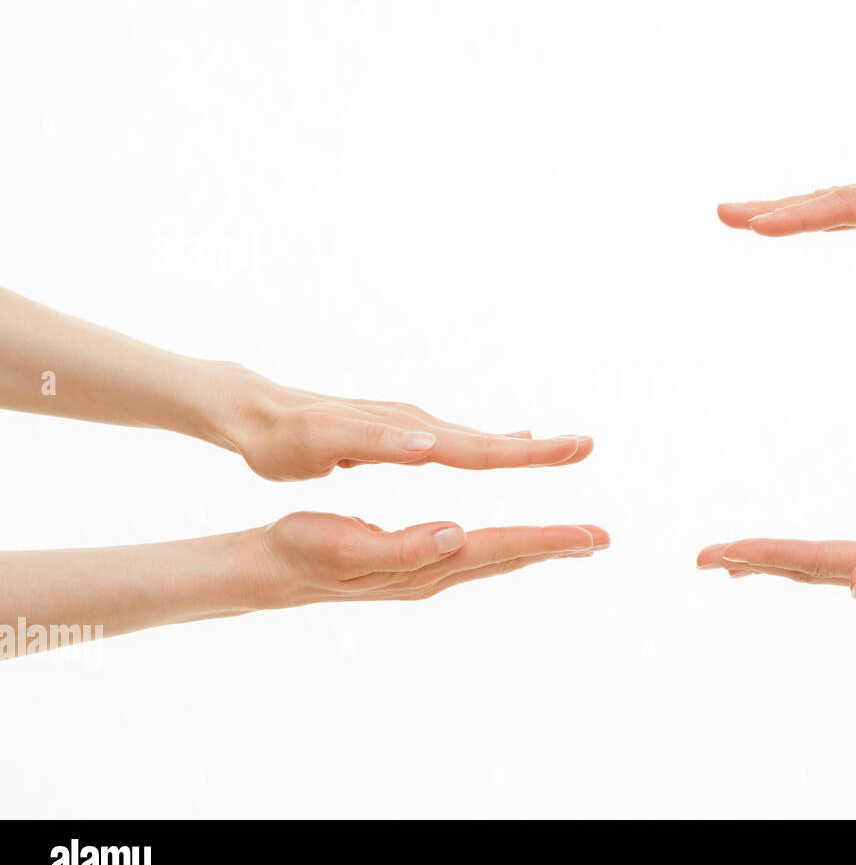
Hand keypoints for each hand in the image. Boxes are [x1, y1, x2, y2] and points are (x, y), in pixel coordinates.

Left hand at [218, 368, 593, 480]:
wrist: (257, 410)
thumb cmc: (282, 440)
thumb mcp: (321, 446)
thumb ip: (377, 446)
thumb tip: (432, 445)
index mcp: (405, 436)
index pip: (475, 449)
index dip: (525, 454)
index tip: (569, 449)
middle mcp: (417, 426)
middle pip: (488, 442)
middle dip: (541, 449)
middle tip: (589, 446)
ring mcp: (414, 426)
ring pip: (479, 440)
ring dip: (525, 446)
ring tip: (567, 449)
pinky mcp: (406, 431)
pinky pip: (462, 441)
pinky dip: (494, 441)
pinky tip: (511, 439)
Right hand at [256, 512, 608, 606]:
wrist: (272, 570)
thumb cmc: (305, 550)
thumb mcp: (349, 544)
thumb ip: (405, 546)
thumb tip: (457, 534)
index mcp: (427, 564)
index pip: (501, 549)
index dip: (548, 541)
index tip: (591, 536)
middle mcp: (435, 572)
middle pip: (510, 557)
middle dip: (557, 547)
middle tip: (603, 537)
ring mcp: (427, 572)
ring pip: (496, 557)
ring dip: (536, 548)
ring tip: (572, 540)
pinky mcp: (415, 565)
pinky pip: (475, 554)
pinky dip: (504, 545)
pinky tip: (509, 541)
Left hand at [698, 512, 855, 617]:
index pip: (809, 560)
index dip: (762, 555)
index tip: (716, 553)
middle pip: (803, 568)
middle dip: (752, 561)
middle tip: (700, 557)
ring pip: (823, 569)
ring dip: (777, 564)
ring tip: (734, 563)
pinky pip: (850, 563)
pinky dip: (816, 563)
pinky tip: (815, 567)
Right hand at [717, 107, 855, 235]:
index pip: (839, 204)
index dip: (790, 216)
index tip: (744, 223)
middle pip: (830, 198)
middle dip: (776, 210)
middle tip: (724, 215)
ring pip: (848, 201)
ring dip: (803, 210)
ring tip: (763, 219)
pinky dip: (842, 213)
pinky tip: (841, 218)